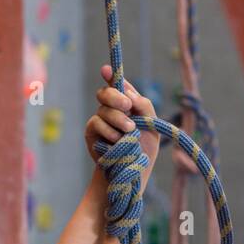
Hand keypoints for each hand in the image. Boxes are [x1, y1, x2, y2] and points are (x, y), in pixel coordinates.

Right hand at [84, 65, 159, 184]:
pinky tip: (116, 140)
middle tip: (128, 106)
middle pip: (105, 93)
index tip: (106, 70)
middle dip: (116, 96)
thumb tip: (129, 94)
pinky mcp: (91, 133)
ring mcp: (100, 120)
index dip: (110, 75)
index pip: (117, 85)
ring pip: (103, 109)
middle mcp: (111, 109)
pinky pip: (96, 123)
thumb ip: (144, 106)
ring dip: (118, 119)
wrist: (131, 174)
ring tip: (129, 132)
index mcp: (126, 104)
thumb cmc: (143, 149)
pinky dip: (108, 130)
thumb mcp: (152, 126)